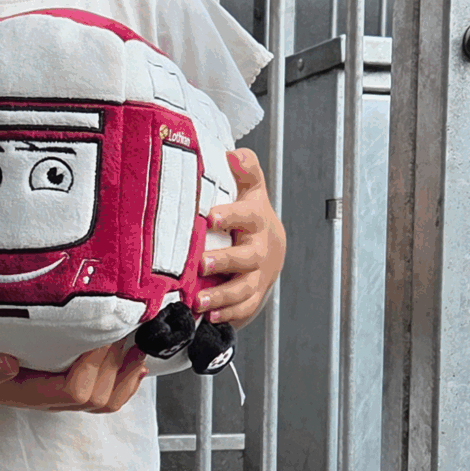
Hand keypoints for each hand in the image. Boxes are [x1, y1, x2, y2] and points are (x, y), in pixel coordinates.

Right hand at [0, 338, 146, 413]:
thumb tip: (7, 362)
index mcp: (30, 393)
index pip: (74, 390)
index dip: (93, 363)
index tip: (99, 331)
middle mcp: (50, 399)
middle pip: (98, 397)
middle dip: (115, 364)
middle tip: (124, 330)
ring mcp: (60, 396)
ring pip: (105, 400)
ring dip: (126, 374)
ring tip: (138, 346)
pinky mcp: (67, 386)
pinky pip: (104, 396)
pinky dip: (125, 381)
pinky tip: (134, 364)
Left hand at [197, 149, 285, 331]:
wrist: (271, 243)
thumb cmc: (250, 212)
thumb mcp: (249, 185)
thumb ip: (244, 167)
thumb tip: (232, 154)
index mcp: (255, 217)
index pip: (247, 214)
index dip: (231, 215)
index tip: (210, 216)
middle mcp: (259, 247)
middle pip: (247, 257)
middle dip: (224, 261)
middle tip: (200, 263)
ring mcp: (258, 274)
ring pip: (245, 287)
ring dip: (222, 295)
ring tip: (198, 300)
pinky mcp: (254, 294)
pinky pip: (244, 307)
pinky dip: (229, 313)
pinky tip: (209, 316)